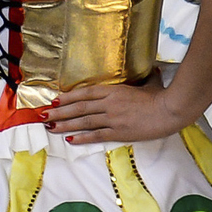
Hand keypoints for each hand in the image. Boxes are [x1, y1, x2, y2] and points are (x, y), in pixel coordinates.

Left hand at [45, 74, 196, 145]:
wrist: (169, 111)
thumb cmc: (161, 96)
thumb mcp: (150, 83)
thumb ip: (146, 79)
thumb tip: (153, 71)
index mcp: (114, 90)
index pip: (85, 93)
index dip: (68, 97)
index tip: (54, 100)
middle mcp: (109, 103)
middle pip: (79, 108)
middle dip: (59, 112)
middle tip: (43, 115)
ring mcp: (112, 118)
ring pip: (83, 122)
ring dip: (65, 124)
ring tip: (50, 127)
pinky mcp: (118, 132)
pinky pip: (96, 135)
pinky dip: (82, 137)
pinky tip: (70, 139)